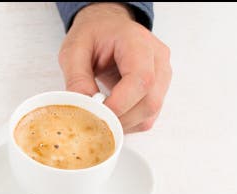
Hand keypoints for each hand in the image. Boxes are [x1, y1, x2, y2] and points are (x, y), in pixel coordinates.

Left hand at [58, 3, 170, 132]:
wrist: (107, 28)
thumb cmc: (94, 35)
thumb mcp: (74, 50)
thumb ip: (77, 78)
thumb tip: (84, 106)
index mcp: (138, 43)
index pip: (141, 79)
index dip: (120, 104)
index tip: (96, 113)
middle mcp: (158, 59)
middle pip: (150, 101)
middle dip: (119, 118)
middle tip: (93, 120)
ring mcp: (162, 76)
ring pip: (150, 112)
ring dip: (123, 123)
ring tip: (99, 116)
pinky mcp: (158, 90)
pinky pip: (147, 116)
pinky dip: (128, 123)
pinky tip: (110, 115)